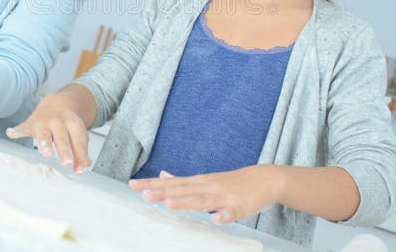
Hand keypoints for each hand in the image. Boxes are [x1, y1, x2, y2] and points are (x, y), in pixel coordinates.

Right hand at [6, 93, 91, 173]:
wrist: (56, 103)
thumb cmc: (67, 123)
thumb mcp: (77, 134)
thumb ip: (80, 150)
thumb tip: (83, 167)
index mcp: (73, 124)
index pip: (78, 140)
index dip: (80, 155)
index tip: (80, 169)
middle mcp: (59, 122)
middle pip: (62, 137)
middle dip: (64, 150)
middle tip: (67, 163)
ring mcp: (44, 122)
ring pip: (44, 134)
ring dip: (45, 143)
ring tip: (46, 153)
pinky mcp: (31, 124)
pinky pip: (23, 127)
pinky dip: (17, 131)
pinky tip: (11, 133)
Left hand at [128, 165, 284, 223]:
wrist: (263, 179)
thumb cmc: (230, 182)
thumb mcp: (204, 179)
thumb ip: (182, 181)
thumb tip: (161, 175)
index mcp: (197, 182)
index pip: (170, 183)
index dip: (152, 184)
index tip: (132, 185)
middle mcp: (207, 187)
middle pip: (182, 190)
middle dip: (163, 193)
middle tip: (144, 195)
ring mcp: (223, 197)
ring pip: (202, 200)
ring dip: (186, 203)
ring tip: (169, 204)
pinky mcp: (239, 207)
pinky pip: (231, 213)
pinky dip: (223, 216)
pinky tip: (216, 219)